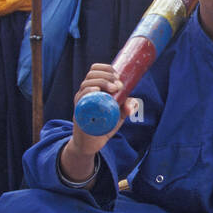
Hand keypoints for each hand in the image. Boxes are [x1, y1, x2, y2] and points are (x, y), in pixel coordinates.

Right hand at [60, 63, 131, 178]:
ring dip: (101, 82)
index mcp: (94, 89)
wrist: (91, 143)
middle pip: (92, 74)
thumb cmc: (104, 126)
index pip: (96, 70)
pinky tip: (97, 91)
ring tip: (113, 88)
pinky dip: (88, 91)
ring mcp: (81, 101)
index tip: (118, 75)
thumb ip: (127, 108)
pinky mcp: (79, 110)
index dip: (106, 68)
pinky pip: (81, 97)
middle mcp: (86, 92)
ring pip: (87, 83)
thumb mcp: (119, 115)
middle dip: (107, 75)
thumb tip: (133, 103)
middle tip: (119, 84)